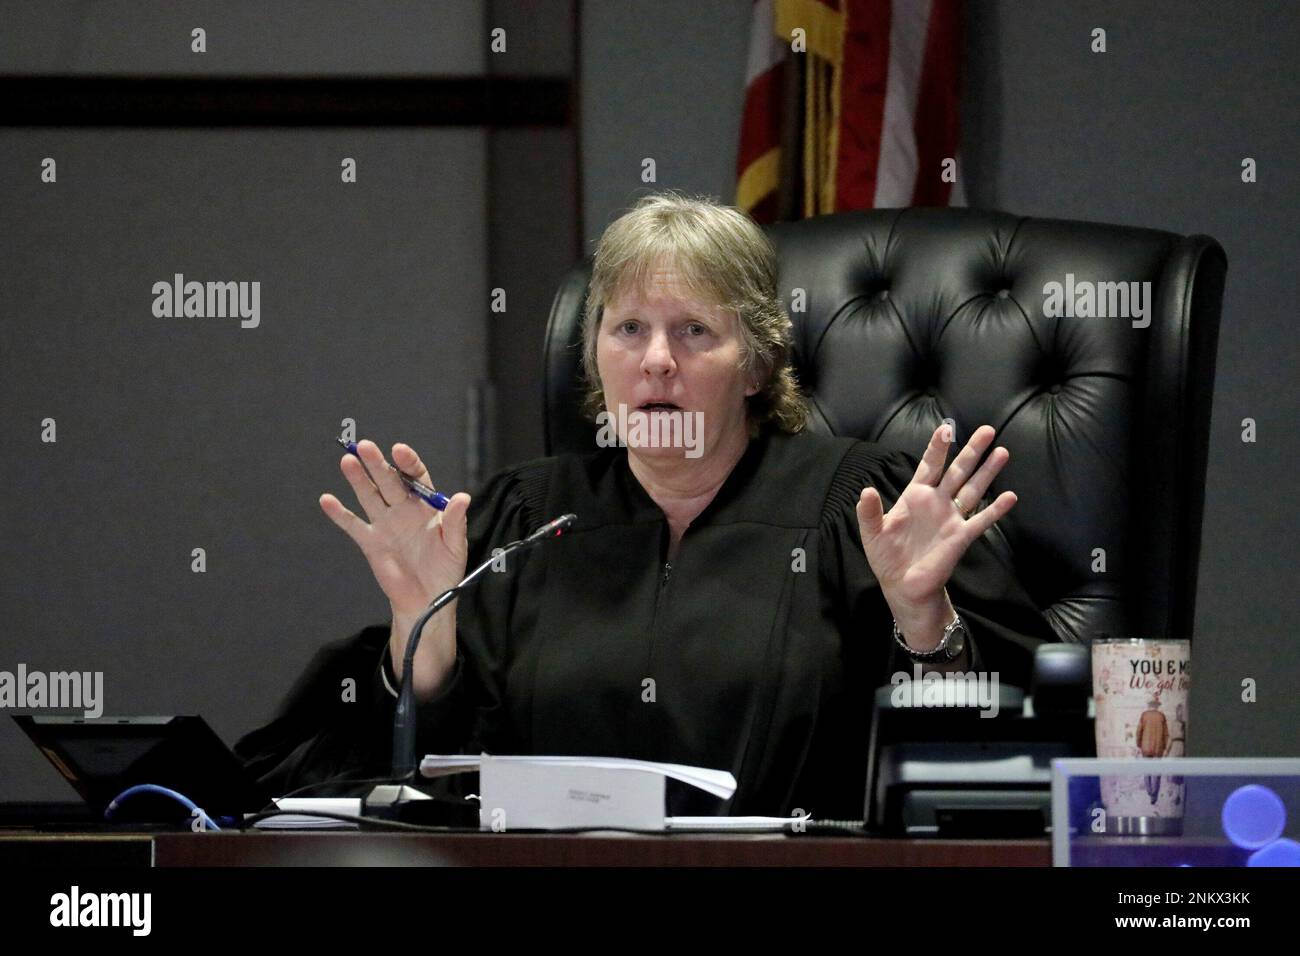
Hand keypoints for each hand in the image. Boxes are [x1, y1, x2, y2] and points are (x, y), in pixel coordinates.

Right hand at [320, 440, 471, 620]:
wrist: (428, 599)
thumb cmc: (446, 571)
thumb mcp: (456, 546)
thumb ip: (456, 522)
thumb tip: (463, 498)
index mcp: (426, 507)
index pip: (415, 477)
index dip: (408, 463)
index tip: (399, 451)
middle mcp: (403, 510)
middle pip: (388, 481)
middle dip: (377, 464)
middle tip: (365, 446)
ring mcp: (385, 524)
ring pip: (369, 496)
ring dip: (358, 479)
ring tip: (348, 460)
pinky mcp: (370, 542)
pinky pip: (353, 524)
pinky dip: (339, 513)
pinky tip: (327, 500)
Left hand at [856, 424, 1016, 608]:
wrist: (902, 586)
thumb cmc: (887, 557)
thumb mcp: (872, 532)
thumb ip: (869, 512)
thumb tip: (867, 491)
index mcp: (915, 496)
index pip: (929, 466)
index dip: (937, 448)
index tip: (946, 429)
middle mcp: (937, 502)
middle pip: (957, 471)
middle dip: (971, 451)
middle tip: (987, 430)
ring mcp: (951, 518)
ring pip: (973, 489)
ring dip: (987, 472)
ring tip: (1002, 452)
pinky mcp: (960, 536)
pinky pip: (981, 520)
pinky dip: (996, 510)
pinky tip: (1010, 497)